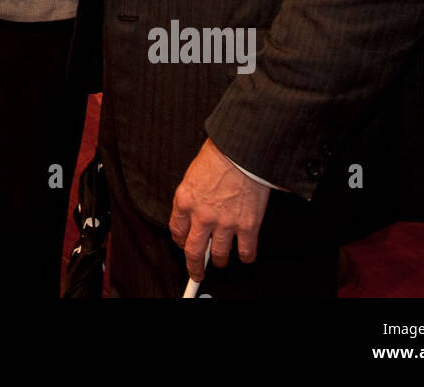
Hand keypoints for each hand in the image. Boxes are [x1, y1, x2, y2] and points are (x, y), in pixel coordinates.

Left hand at [168, 138, 270, 282]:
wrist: (243, 151)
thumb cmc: (220, 156)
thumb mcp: (193, 174)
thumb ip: (192, 197)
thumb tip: (193, 213)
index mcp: (185, 200)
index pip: (177, 230)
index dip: (180, 241)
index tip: (184, 245)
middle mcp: (202, 215)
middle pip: (193, 251)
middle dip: (194, 266)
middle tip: (196, 273)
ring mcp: (225, 222)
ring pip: (219, 255)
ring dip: (219, 260)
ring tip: (221, 261)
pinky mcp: (247, 225)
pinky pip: (245, 252)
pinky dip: (246, 256)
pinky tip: (245, 254)